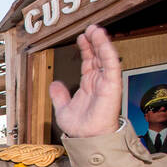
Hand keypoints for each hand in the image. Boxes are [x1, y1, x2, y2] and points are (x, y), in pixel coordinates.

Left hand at [50, 23, 121, 137]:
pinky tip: (101, 40)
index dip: (86, 48)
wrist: (86, 138)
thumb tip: (54, 84)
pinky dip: (106, 50)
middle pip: (98, 55)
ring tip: (95, 29)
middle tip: (90, 28)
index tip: (81, 37)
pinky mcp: (111, 84)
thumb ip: (59, 95)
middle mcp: (98, 81)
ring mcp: (106, 82)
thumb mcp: (63, 108)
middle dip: (94, 41)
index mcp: (89, 84)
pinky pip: (111, 64)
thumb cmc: (80, 127)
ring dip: (101, 42)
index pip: (89, 61)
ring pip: (105, 56)